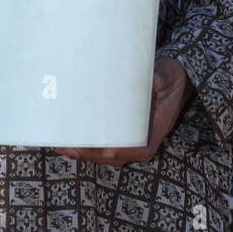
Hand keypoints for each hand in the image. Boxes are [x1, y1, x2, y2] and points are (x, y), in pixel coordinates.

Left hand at [55, 57, 191, 165]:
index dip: (107, 150)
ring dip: (81, 151)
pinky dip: (84, 145)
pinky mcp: (121, 137)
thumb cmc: (170, 79)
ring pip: (101, 154)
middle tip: (63, 145)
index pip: (128, 150)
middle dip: (86, 152)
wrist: (173, 80)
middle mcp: (139, 145)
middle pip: (109, 156)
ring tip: (59, 145)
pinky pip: (101, 146)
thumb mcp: (169, 75)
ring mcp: (129, 143)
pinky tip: (66, 140)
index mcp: (152, 137)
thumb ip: (162, 78)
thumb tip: (154, 81)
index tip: (90, 146)